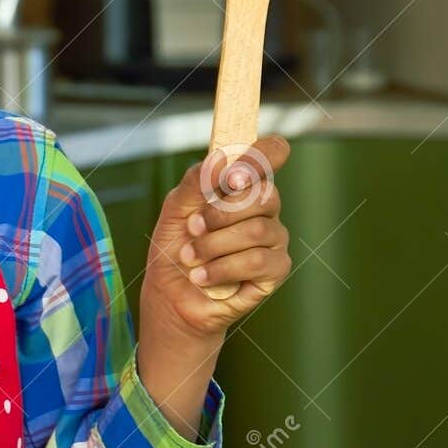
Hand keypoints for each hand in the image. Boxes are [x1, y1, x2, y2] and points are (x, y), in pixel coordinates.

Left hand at [141, 134, 292, 340]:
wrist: (171, 294)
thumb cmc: (176, 246)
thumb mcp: (175, 209)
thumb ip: (196, 181)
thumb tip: (221, 158)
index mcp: (242, 184)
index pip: (271, 154)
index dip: (262, 156)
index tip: (233, 176)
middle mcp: (264, 208)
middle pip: (265, 196)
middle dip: (221, 213)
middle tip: (192, 227)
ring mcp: (274, 238)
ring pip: (257, 231)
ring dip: (213, 245)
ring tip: (190, 257)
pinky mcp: (276, 269)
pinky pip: (257, 261)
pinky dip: (221, 268)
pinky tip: (201, 276)